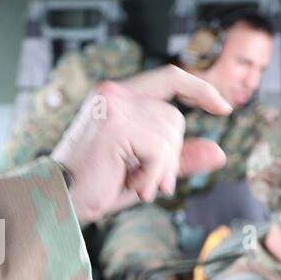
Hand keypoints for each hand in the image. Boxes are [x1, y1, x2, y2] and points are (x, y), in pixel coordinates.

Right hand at [51, 65, 230, 223]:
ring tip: (134, 184)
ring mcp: (113, 105)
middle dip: (171, 155)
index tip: (224, 108)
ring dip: (160, 169)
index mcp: (116, 96)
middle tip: (148, 182)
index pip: (170, 77)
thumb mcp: (144, 170)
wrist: (56, 202)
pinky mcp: (116, 124)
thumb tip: (220, 152)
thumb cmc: (95, 188)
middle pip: (175, 116)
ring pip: (171, 133)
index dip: (200, 89)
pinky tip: (132, 186)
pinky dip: (153, 175)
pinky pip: (160, 150)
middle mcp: (113, 93)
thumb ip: (178, 159)